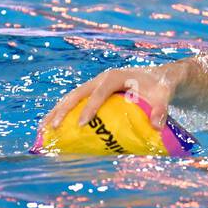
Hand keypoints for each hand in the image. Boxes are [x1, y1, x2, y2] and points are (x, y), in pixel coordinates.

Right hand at [41, 63, 183, 133]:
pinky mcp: (93, 95)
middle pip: (77, 93)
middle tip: (52, 128)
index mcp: (115, 77)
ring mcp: (95, 87)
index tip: (82, 123)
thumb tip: (156, 125)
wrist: (159, 78)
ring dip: (56, 112)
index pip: (100, 91)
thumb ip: (161, 108)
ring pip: (71, 98)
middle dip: (63, 110)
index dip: (90, 106)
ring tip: (43, 130)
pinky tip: (54, 130)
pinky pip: (75, 103)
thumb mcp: (164, 94)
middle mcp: (101, 80)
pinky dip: (62, 114)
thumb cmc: (160, 85)